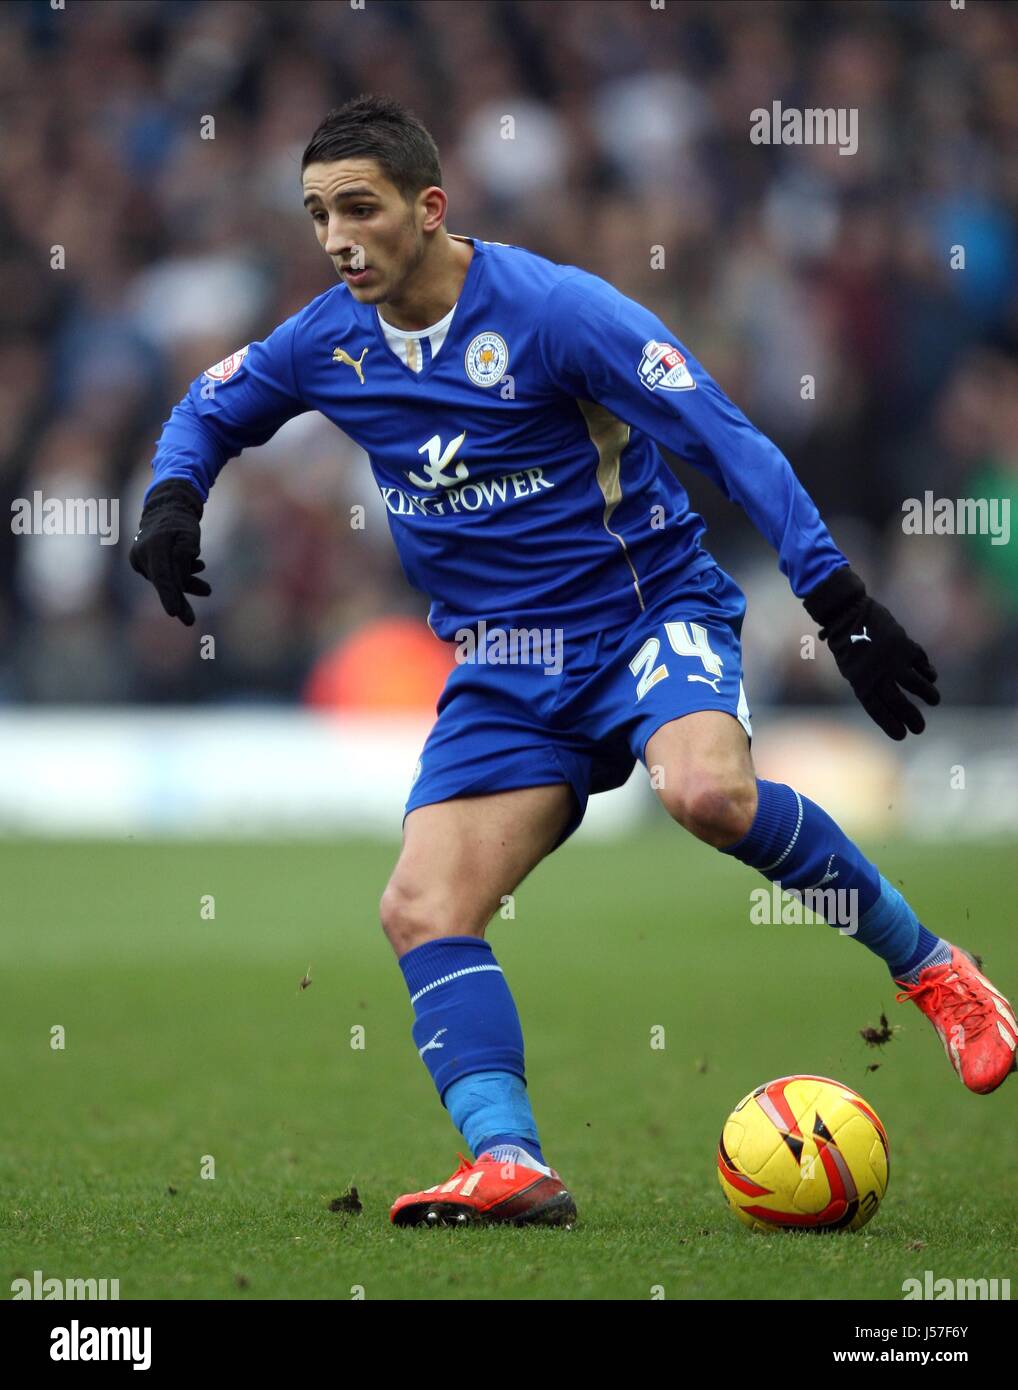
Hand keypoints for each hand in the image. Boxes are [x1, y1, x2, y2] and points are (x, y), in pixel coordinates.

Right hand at [129, 480, 209, 625]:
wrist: (165, 508)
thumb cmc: (180, 522)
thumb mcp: (189, 537)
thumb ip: (184, 558)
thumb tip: (179, 582)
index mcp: (153, 546)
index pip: (162, 576)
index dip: (169, 595)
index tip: (174, 613)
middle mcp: (141, 554)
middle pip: (163, 583)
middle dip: (178, 600)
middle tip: (190, 621)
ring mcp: (139, 559)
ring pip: (164, 580)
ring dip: (186, 585)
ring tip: (207, 589)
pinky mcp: (143, 563)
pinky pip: (163, 575)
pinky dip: (179, 576)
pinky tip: (197, 568)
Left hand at [802, 566, 939, 739]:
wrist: (848, 615)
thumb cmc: (848, 646)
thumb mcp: (851, 670)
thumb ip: (869, 686)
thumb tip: (890, 704)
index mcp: (860, 683)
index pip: (878, 710)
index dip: (890, 724)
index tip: (903, 736)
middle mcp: (877, 675)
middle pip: (899, 703)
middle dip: (912, 718)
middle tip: (921, 728)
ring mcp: (892, 660)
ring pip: (916, 684)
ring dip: (928, 694)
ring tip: (934, 701)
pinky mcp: (904, 646)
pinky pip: (921, 663)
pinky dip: (928, 672)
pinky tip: (931, 677)